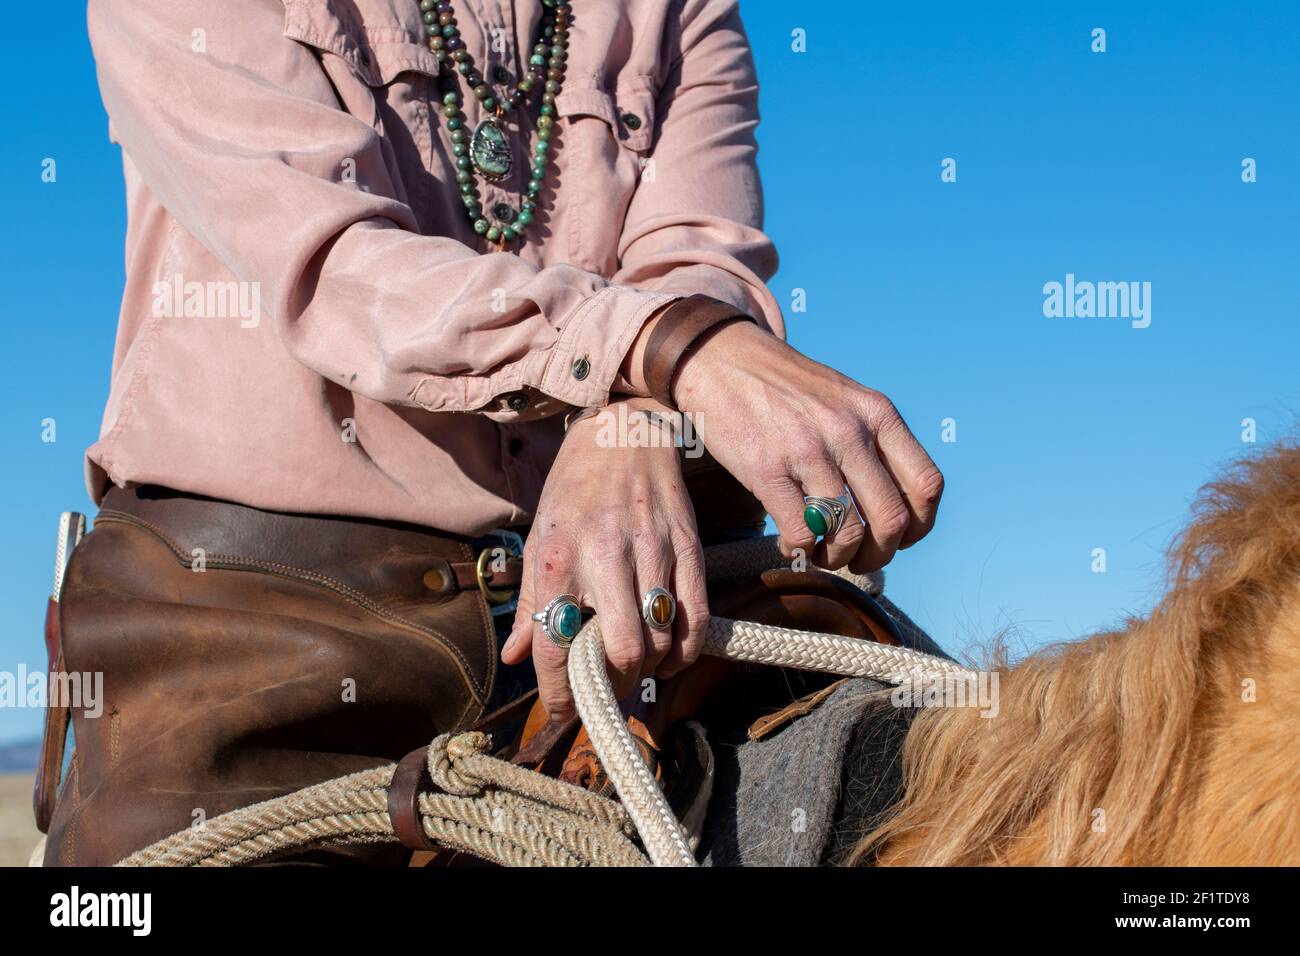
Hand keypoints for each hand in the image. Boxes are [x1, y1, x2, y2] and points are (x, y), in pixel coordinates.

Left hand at [500, 399, 708, 721]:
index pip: (556, 645)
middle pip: (619, 651)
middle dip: (613, 686)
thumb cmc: (575, 488)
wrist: (625, 430)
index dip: (559, 693)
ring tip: (634, 670)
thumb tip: (514, 657)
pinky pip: (694, 616)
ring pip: (659, 638)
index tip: (562, 711)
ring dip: (647, 669)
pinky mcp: (688, 545)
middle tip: (606, 690)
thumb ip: (531, 603)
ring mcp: (651, 550)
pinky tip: (669, 657)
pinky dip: (684, 651)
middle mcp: (604, 555)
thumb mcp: (538, 537)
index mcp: (558, 557)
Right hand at [672, 321, 942, 571]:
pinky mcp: (766, 468)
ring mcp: (808, 450)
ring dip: (837, 558)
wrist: (722, 358)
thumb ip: (872, 442)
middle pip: (893, 520)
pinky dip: (800, 550)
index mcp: (877, 414)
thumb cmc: (785, 388)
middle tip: (857, 558)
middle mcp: (850, 431)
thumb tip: (894, 510)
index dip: (919, 526)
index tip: (897, 538)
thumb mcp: (844, 400)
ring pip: (848, 533)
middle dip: (878, 554)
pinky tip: (790, 541)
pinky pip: (801, 532)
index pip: (927, 486)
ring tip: (821, 552)